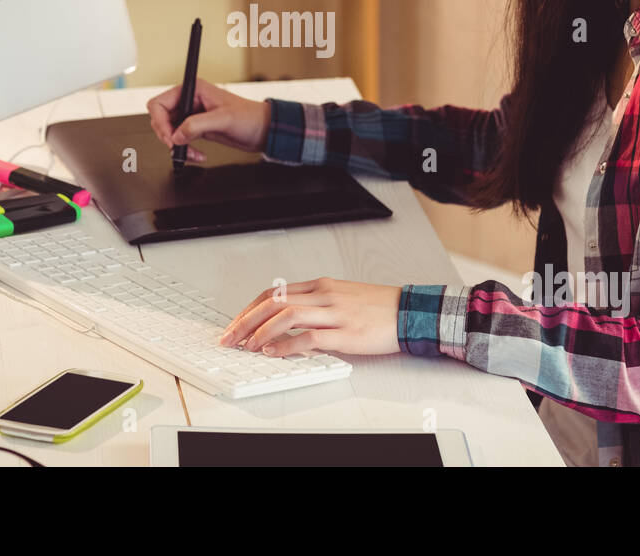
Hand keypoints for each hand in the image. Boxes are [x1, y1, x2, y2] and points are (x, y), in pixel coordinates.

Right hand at [147, 77, 271, 161]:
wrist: (262, 130)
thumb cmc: (249, 116)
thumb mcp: (223, 119)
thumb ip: (196, 125)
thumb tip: (176, 136)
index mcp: (193, 90)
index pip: (160, 103)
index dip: (160, 121)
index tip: (170, 136)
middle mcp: (190, 101)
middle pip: (161, 118)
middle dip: (167, 135)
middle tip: (177, 146)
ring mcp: (192, 116)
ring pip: (169, 131)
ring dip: (177, 145)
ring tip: (191, 153)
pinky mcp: (197, 129)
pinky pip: (180, 140)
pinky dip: (185, 150)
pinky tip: (197, 154)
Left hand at [218, 277, 401, 355]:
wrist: (410, 311)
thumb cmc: (378, 307)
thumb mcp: (342, 297)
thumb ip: (316, 304)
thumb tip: (286, 319)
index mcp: (321, 286)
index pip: (275, 293)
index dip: (250, 308)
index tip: (236, 323)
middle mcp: (324, 295)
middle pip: (274, 302)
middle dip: (246, 320)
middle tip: (229, 337)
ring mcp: (335, 314)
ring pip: (287, 316)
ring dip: (261, 332)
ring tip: (247, 346)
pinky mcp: (346, 334)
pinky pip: (309, 337)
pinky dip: (286, 345)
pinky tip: (274, 353)